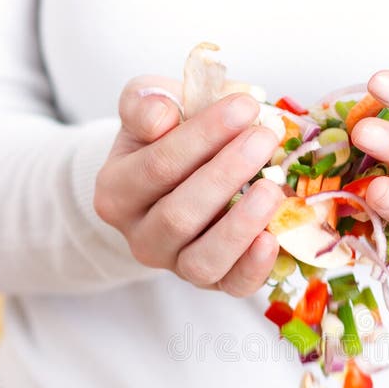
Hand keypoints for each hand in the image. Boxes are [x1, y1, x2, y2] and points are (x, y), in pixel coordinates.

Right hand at [94, 76, 283, 295]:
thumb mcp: (148, 109)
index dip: (204, 135)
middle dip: (227, 173)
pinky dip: (253, 267)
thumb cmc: (165, 138)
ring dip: (241, 225)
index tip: (245, 106)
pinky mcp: (212, 282)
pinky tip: (273, 239)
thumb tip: (161, 116)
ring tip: (272, 188)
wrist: (173, 180)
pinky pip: (231, 285)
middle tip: (265, 138)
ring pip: (202, 260)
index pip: (159, 165)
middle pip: (179, 215)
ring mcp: (176, 265)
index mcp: (116, 191)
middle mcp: (141, 237)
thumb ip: (146, 102)